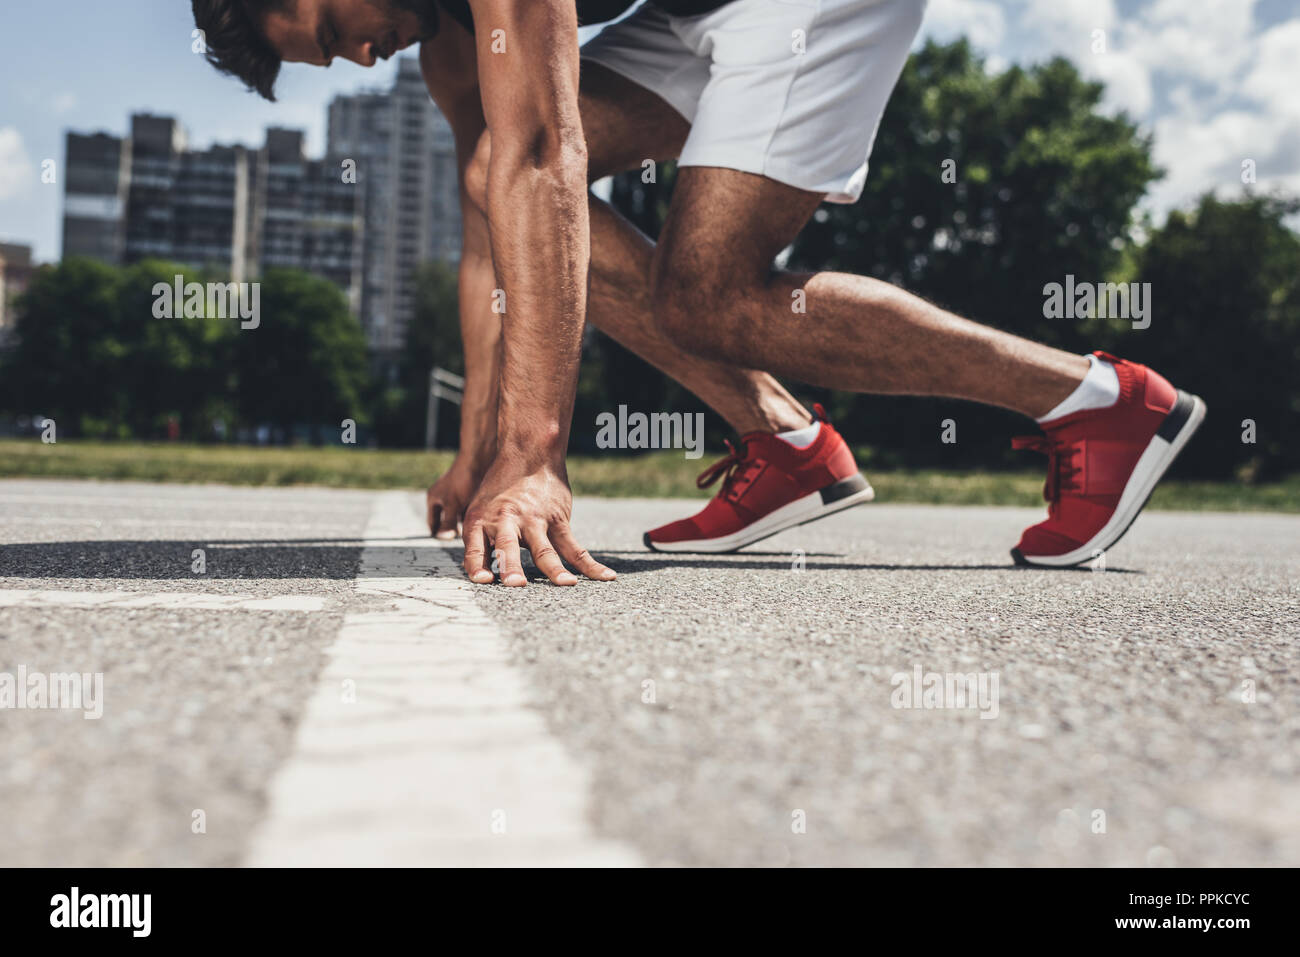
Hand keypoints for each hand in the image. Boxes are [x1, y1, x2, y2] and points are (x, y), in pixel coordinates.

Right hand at [426, 457, 481, 539]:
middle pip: (448, 519)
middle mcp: (444, 495)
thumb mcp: (453, 504)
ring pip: (461, 514)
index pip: (433, 523)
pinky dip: (476, 513)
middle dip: (455, 529)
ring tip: (477, 530)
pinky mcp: (471, 489)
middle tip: (465, 540)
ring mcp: (458, 492)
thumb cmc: (464, 480)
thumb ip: (448, 522)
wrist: (481, 457)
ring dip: (467, 522)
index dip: (440, 534)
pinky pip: (472, 506)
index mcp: (434, 498)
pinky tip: (485, 519)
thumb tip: (442, 538)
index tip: (448, 544)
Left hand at [462, 457, 615, 586]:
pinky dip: (590, 564)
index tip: (483, 581)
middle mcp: (507, 520)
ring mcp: (534, 520)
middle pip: (508, 546)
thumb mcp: (481, 511)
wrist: (528, 455)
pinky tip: (605, 576)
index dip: (477, 565)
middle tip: (515, 584)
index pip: (476, 547)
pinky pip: (574, 547)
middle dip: (511, 565)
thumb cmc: (500, 491)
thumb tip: (480, 575)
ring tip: (565, 584)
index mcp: (482, 520)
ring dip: (554, 568)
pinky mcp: (558, 520)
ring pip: (545, 549)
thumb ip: (480, 542)